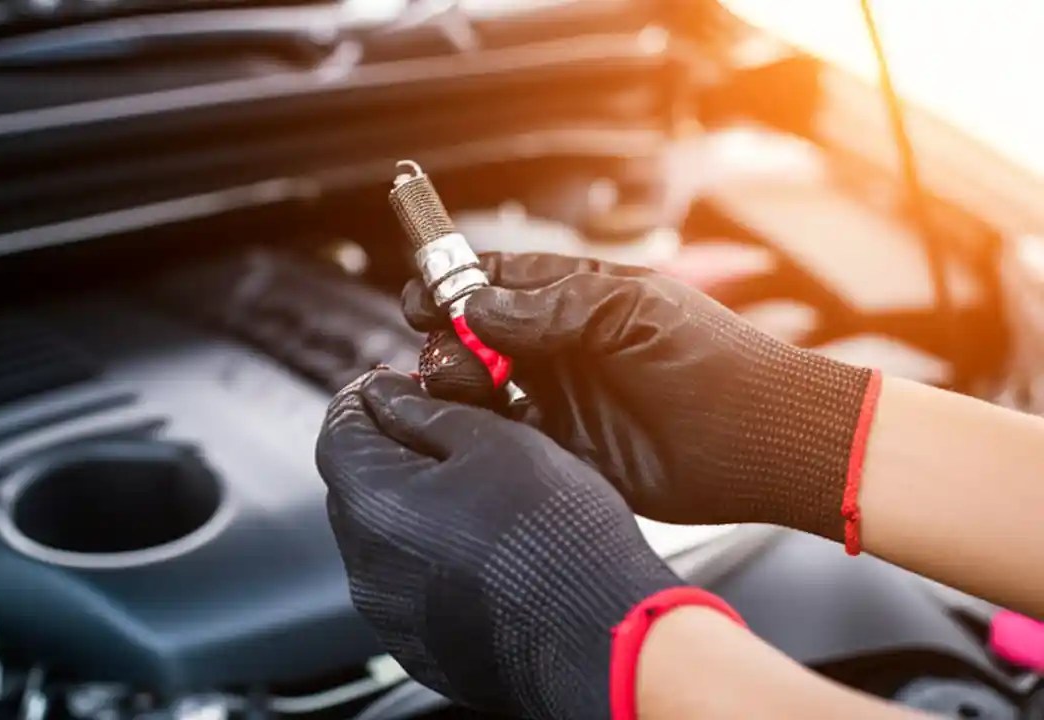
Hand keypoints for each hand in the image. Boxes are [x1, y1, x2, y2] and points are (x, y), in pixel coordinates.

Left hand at [316, 369, 680, 719]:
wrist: (602, 638)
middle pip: (357, 485)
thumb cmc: (554, 534)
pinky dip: (436, 556)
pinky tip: (489, 548)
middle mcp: (365, 566)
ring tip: (483, 493)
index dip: (369, 397)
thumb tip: (382, 393)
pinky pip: (411, 585)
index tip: (402, 383)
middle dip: (394, 449)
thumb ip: (422, 412)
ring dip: (416, 505)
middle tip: (451, 430)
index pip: (338, 430)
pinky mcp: (420, 648)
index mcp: (372, 504)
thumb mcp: (492, 441)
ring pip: (385, 537)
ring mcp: (390, 614)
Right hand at [403, 253, 876, 542]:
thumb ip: (552, 306)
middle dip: (448, 337)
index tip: (422, 296)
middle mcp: (562, 346)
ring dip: (457, 381)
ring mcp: (560, 397)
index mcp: (579, 300)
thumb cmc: (716, 364)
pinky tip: (479, 422)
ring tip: (462, 386)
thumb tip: (477, 304)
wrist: (763, 442)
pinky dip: (480, 427)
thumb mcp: (633, 312)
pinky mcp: (563, 449)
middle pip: (475, 332)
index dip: (454, 283)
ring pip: (481, 384)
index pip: (498, 279)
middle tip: (445, 350)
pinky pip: (503, 433)